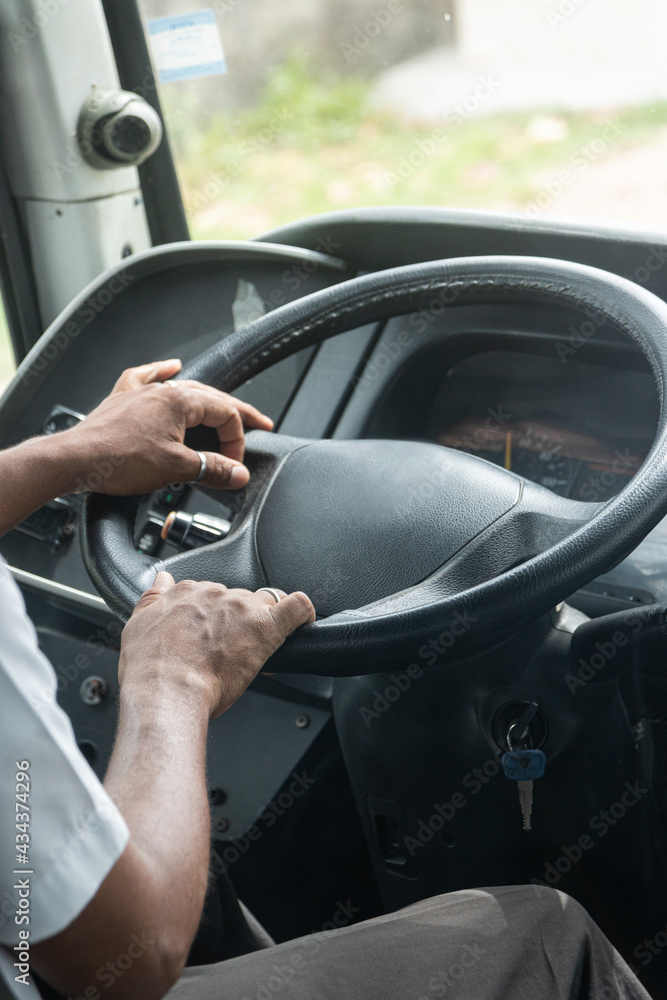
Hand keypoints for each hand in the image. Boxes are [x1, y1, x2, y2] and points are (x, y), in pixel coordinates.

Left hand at [61, 359, 272, 494]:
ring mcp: (140, 394)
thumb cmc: (116, 460)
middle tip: (258, 424)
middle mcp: (160, 390)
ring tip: (223, 410)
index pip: (225, 412)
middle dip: (236, 414)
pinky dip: (162, 373)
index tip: (235, 463)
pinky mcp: (122, 401)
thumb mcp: (176, 468)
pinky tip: (169, 368)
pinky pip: (146, 378)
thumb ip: (213, 469)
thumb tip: (238, 473)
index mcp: (179, 400)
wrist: (73, 461)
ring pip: (182, 389)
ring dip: (207, 401)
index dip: (238, 439)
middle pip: (210, 397)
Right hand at [119, 573, 315, 716]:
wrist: (166, 691)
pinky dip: (303, 611)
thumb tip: (162, 580)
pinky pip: (295, 607)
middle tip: (227, 649)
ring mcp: (241, 608)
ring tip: (253, 646)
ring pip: (262, 602)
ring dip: (260, 619)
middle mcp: (215, 594)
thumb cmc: (152, 670)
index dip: (211, 616)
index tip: (209, 634)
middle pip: (235, 599)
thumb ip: (152, 597)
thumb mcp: (137, 625)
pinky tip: (304, 621)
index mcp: (186, 593)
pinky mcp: (265, 627)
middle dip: (235, 619)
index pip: (207, 594)